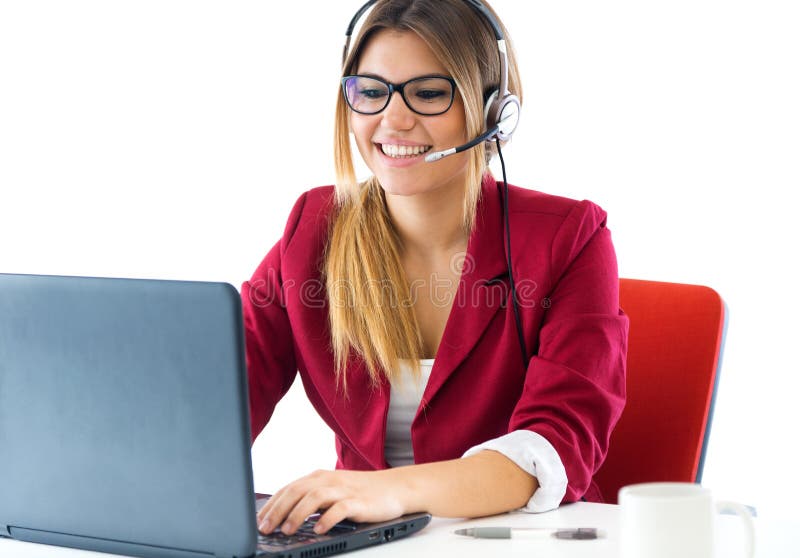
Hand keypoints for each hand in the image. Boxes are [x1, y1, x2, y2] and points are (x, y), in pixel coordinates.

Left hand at [256, 468, 408, 535]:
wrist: (395, 488)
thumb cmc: (361, 492)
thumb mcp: (332, 492)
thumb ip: (311, 500)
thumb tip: (283, 517)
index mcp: (319, 478)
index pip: (288, 489)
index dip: (271, 505)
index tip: (258, 521)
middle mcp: (329, 480)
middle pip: (297, 491)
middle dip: (278, 511)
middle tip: (266, 529)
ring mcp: (344, 490)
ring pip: (315, 497)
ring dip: (298, 514)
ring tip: (288, 530)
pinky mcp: (359, 501)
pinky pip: (340, 509)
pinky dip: (327, 519)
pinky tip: (319, 530)